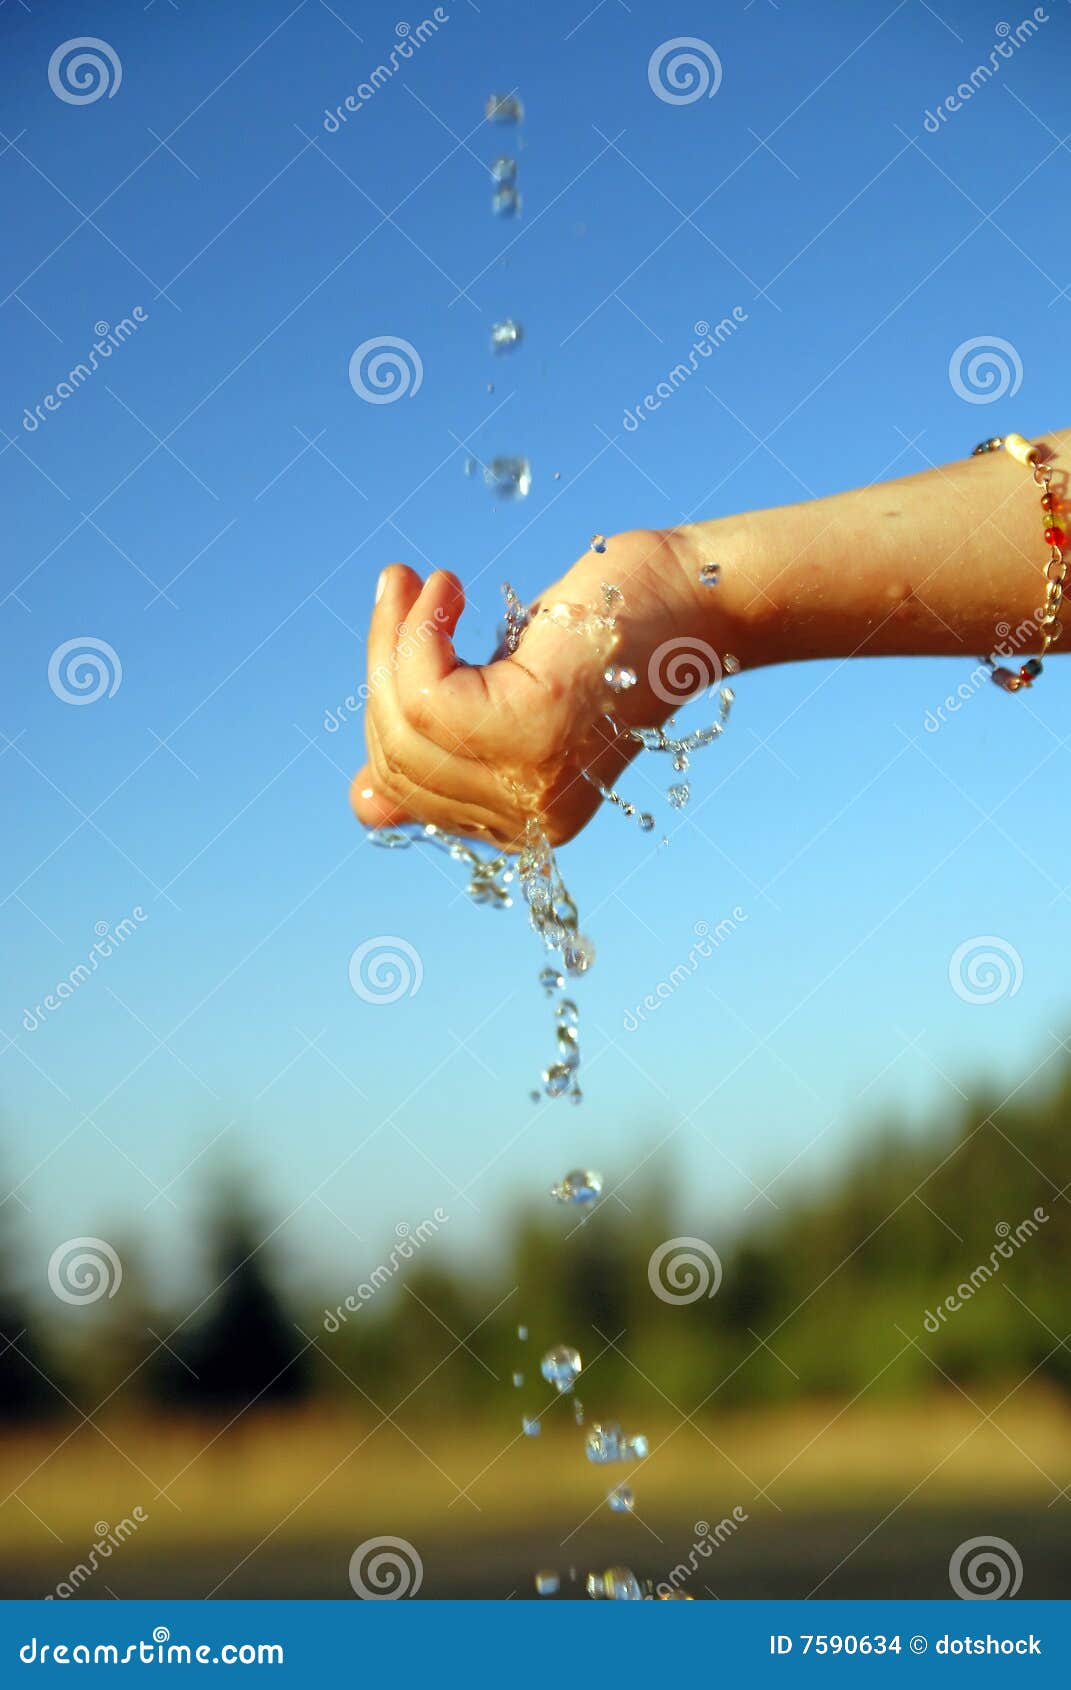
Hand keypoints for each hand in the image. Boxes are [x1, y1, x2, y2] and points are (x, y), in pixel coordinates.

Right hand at [349, 527, 722, 847]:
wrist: (693, 597)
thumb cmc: (603, 636)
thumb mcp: (505, 701)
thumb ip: (443, 754)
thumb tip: (364, 799)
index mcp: (526, 822)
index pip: (404, 799)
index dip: (379, 720)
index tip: (391, 651)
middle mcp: (532, 819)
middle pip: (399, 761)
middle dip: (382, 670)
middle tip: (402, 591)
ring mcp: (533, 781)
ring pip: (406, 723)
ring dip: (396, 638)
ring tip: (421, 583)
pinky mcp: (534, 728)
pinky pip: (428, 692)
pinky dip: (419, 629)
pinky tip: (444, 588)